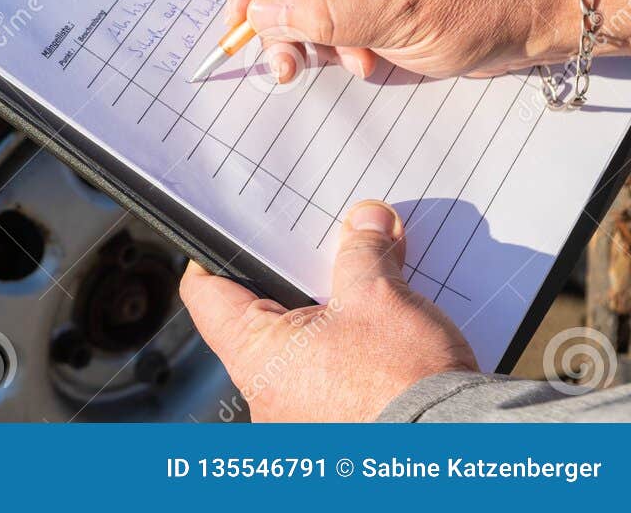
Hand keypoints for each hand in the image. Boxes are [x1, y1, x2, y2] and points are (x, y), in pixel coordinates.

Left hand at [179, 200, 477, 420]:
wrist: (458, 444)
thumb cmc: (403, 384)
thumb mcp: (380, 297)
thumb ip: (363, 253)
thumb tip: (367, 221)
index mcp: (255, 357)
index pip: (206, 296)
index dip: (214, 256)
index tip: (229, 233)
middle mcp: (267, 395)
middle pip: (260, 320)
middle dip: (294, 283)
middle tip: (319, 251)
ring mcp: (300, 420)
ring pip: (298, 352)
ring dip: (327, 321)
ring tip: (362, 289)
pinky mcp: (337, 432)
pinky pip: (330, 381)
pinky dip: (349, 354)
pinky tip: (383, 334)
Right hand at [226, 0, 590, 80]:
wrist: (539, 17)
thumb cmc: (481, 7)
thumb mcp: (394, 14)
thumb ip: (320, 13)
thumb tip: (260, 13)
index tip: (243, 21)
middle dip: (281, 14)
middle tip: (281, 60)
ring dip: (314, 31)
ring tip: (343, 63)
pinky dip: (339, 32)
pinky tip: (364, 57)